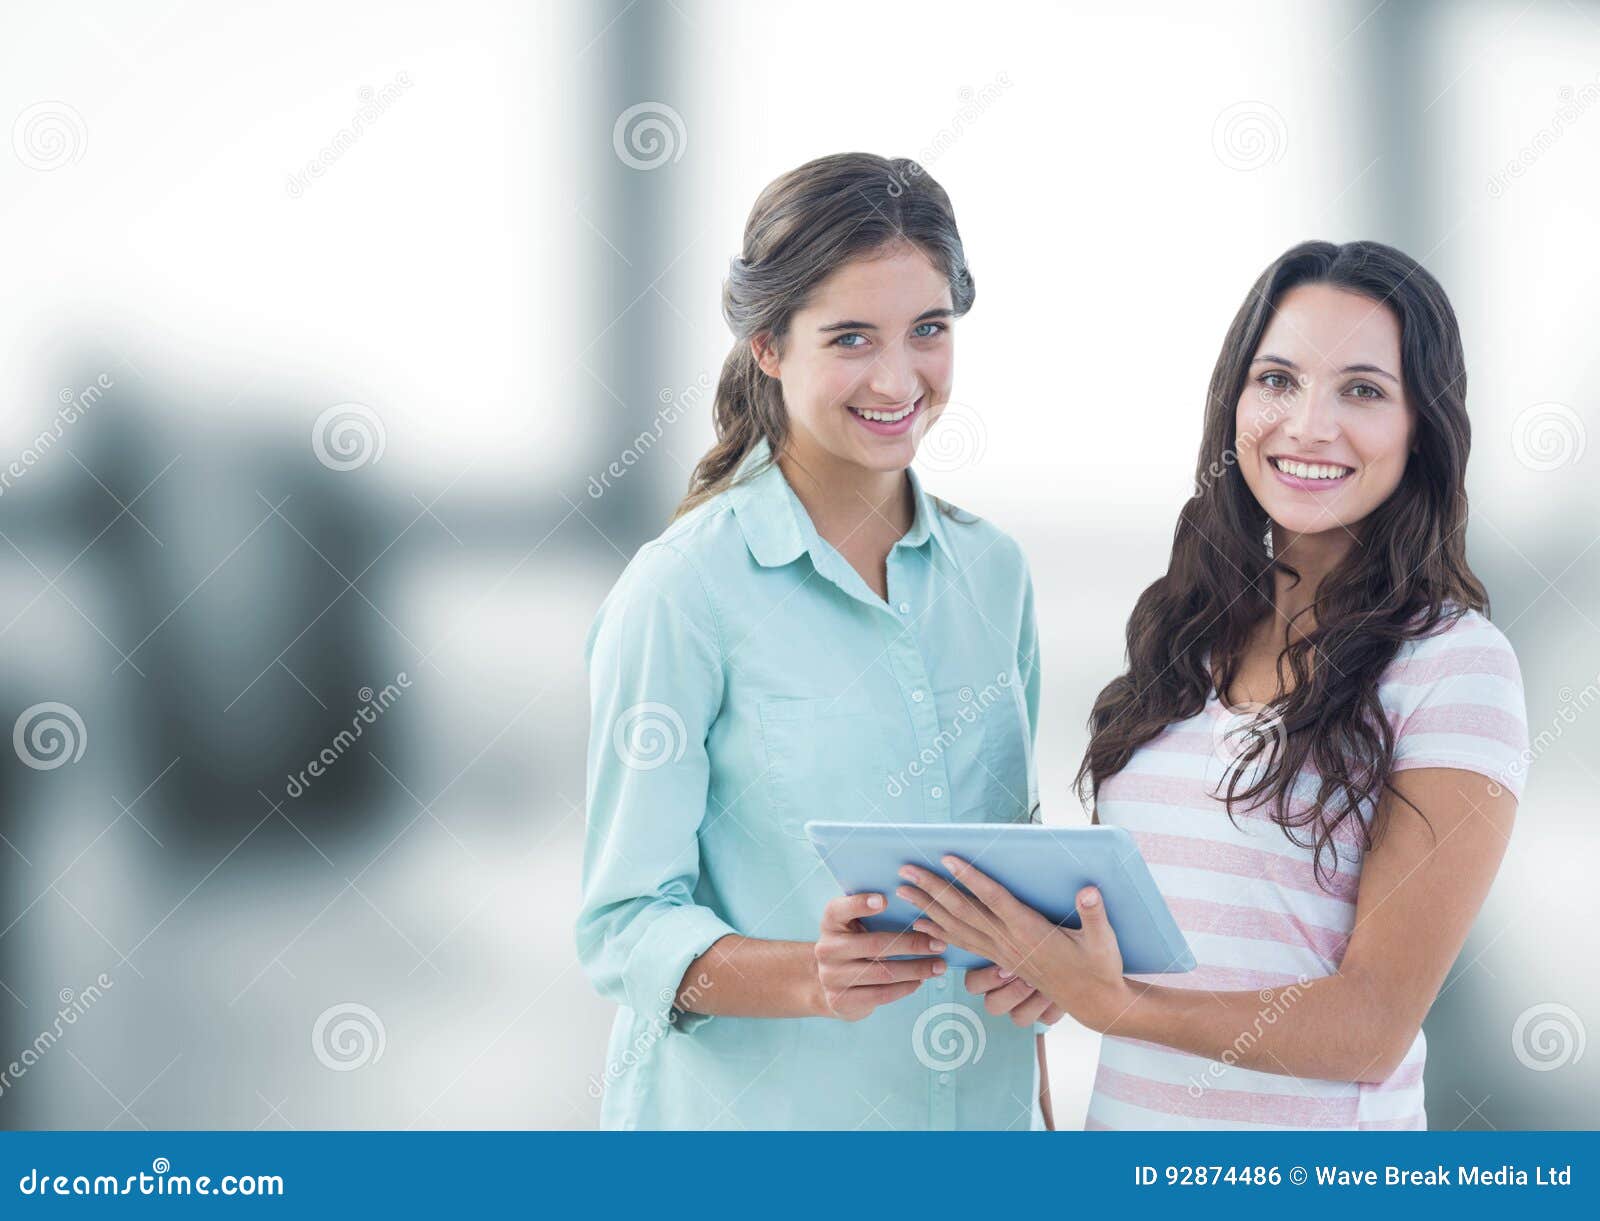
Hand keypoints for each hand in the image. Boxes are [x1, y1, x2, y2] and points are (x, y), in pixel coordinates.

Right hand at [812, 892, 947, 1021]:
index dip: (860, 904)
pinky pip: (880, 994)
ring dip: (916, 969)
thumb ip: (872, 915)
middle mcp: (827, 949)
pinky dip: (905, 987)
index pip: (839, 910)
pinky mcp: (841, 1000)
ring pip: (882, 972)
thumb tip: (916, 904)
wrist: (829, 982)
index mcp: (831, 923)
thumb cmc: (853, 944)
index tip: (885, 900)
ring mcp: (832, 977)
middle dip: (911, 944)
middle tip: (938, 943)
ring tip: (938, 966)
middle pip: (873, 944)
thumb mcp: (854, 926)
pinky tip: (920, 981)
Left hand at [895, 857, 1133, 1032]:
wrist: (1094, 1001)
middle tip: (905, 870)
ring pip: (957, 927)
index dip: (971, 878)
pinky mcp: (1000, 960)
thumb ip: (1094, 915)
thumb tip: (1089, 891)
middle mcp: (1009, 942)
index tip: (948, 858)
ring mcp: (1001, 952)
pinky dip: (939, 932)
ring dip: (927, 907)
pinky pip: (963, 944)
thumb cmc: (1100, 967)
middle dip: (933, 889)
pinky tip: (920, 924)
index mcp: (1030, 931)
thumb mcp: (1103, 941)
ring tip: (903, 890)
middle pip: (964, 911)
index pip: (994, 900)